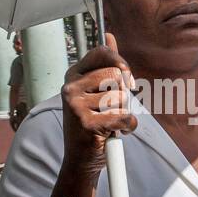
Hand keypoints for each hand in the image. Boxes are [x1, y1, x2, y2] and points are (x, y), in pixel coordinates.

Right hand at [60, 32, 136, 178]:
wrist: (80, 159)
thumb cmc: (91, 124)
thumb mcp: (94, 90)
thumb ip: (104, 64)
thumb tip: (110, 36)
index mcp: (73, 75)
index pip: (102, 52)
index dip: (120, 63)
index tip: (126, 80)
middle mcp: (70, 87)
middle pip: (116, 75)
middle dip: (122, 94)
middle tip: (111, 109)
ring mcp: (76, 105)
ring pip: (121, 97)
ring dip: (122, 113)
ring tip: (108, 122)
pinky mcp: (86, 123)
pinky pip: (124, 117)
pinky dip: (127, 127)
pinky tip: (114, 132)